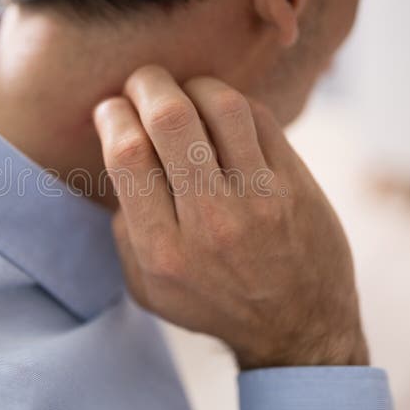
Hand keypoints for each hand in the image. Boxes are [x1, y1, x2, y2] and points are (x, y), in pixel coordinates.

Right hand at [93, 65, 367, 369]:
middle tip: (143, 82)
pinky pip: (261, 119)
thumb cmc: (214, 303)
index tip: (112, 109)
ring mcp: (259, 201)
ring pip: (222, 106)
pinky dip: (234, 104)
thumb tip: (120, 153)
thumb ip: (127, 225)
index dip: (113, 115)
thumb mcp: (149, 286)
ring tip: (185, 91)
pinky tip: (223, 113)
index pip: (127, 154)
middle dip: (147, 83)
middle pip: (170, 118)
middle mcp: (210, 221)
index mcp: (163, 249)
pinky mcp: (296, 186)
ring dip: (194, 84)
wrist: (297, 327)